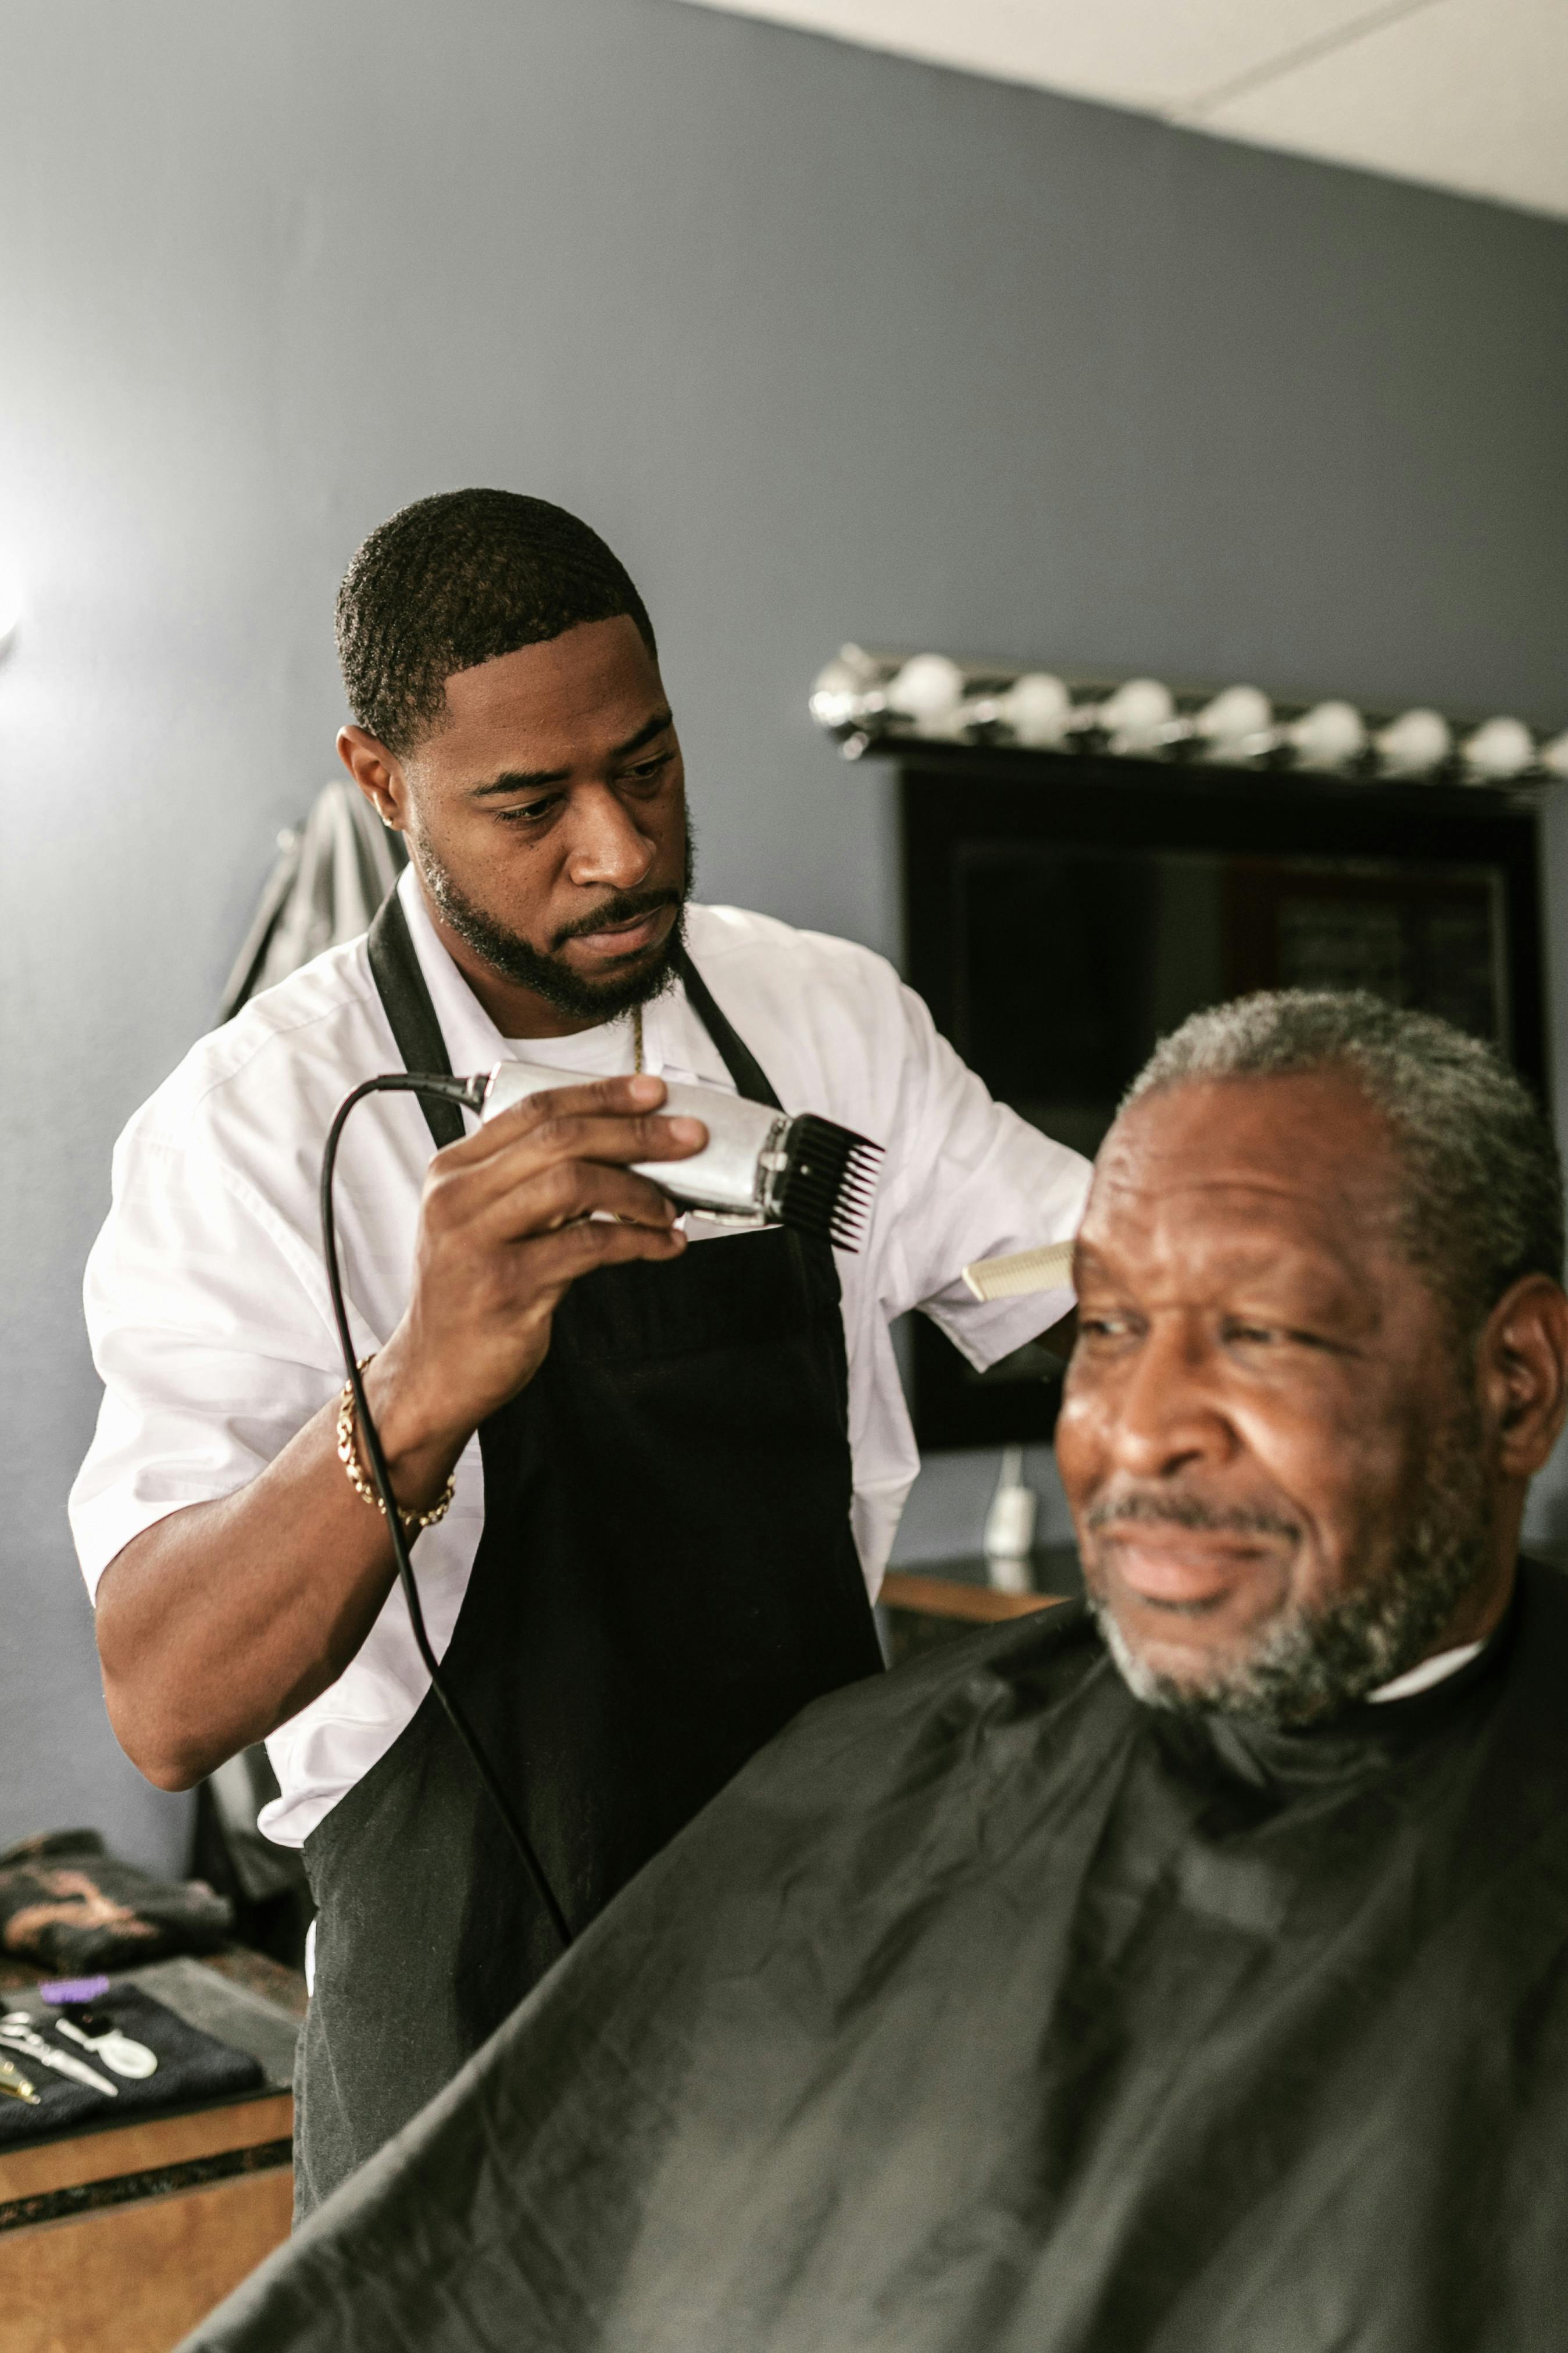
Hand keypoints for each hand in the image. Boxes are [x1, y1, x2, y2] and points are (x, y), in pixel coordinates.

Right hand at [366, 1074, 705, 1503]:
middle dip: (635, 1133)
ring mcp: (478, 1243)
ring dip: (638, 1190)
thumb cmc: (472, 1294)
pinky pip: (588, 1246)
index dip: (600, 1094)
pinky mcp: (506, 1287)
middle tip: (688, 1139)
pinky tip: (663, 1246)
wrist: (435, 1372)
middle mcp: (458, 1198)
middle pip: (559, 1140)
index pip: (533, 1110)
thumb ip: (531, 1181)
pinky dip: (638, 1241)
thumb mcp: (484, 1223)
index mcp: (453, 1171)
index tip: (653, 1091)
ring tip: (670, 1209)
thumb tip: (621, 1149)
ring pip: (574, 1183)